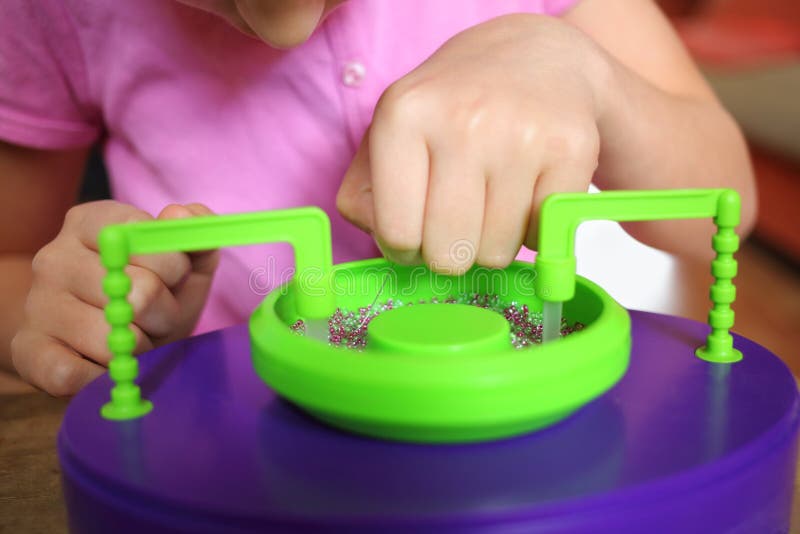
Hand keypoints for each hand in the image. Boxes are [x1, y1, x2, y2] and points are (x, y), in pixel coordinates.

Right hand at [11, 201, 218, 395]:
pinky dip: (103, 379)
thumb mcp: (185, 265)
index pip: (142, 236)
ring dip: (139, 349)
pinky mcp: (27, 349)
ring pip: (112, 338)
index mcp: (91, 223)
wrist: (106, 344)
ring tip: (134, 343)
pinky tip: (107, 367)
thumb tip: (179, 216)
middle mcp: (55, 256)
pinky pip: (74, 373)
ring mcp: (36, 302)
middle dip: (164, 314)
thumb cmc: (153, 298)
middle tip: (156, 319)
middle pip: (140, 291)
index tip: (174, 277)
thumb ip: (194, 238)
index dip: (174, 265)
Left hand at [338, 14, 610, 272]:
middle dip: (450, 250)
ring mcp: (522, 134)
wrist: (534, 57)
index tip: (416, 229)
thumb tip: (391, 250)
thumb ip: (364, 197)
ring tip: (491, 199)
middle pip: (448, 252)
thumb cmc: (452, 108)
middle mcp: (462, 120)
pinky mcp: (571, 149)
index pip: (397, 234)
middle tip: (456, 219)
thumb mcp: (388, 133)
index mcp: (403, 115)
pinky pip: (542, 238)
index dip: (404, 247)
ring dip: (491, 241)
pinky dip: (532, 231)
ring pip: (497, 253)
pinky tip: (525, 192)